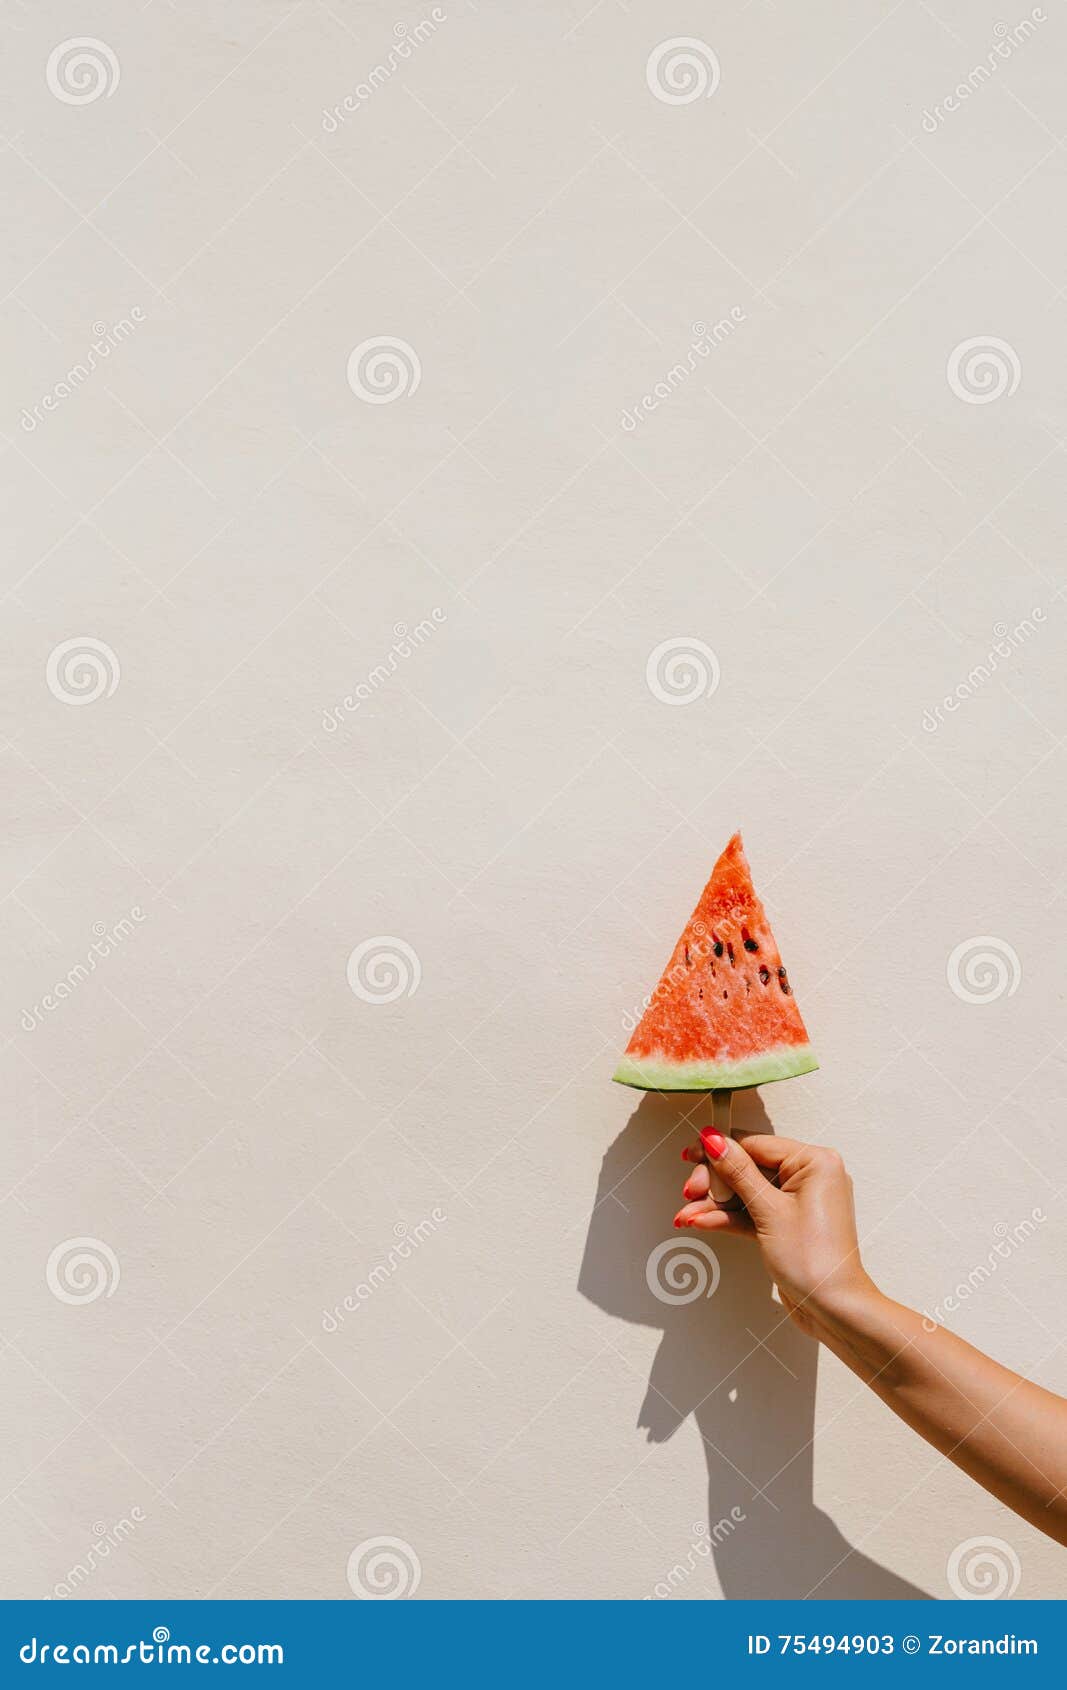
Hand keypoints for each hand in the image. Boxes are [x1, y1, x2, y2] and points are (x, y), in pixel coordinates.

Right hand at [675, 1131, 878, 1340]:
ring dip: (715, 1203)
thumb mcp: (769, 1211)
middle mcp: (809, 1177)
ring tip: (688, 1214)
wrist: (832, 1310)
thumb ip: (738, 1172)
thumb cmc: (815, 1261)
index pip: (756, 1145)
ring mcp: (798, 1202)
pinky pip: (753, 1212)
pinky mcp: (787, 1224)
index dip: (720, 1151)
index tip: (692, 1154)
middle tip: (691, 1192)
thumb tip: (715, 1140)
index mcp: (815, 1163)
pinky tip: (702, 1221)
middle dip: (715, 1182)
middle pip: (748, 1167)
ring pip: (746, 1192)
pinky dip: (728, 1217)